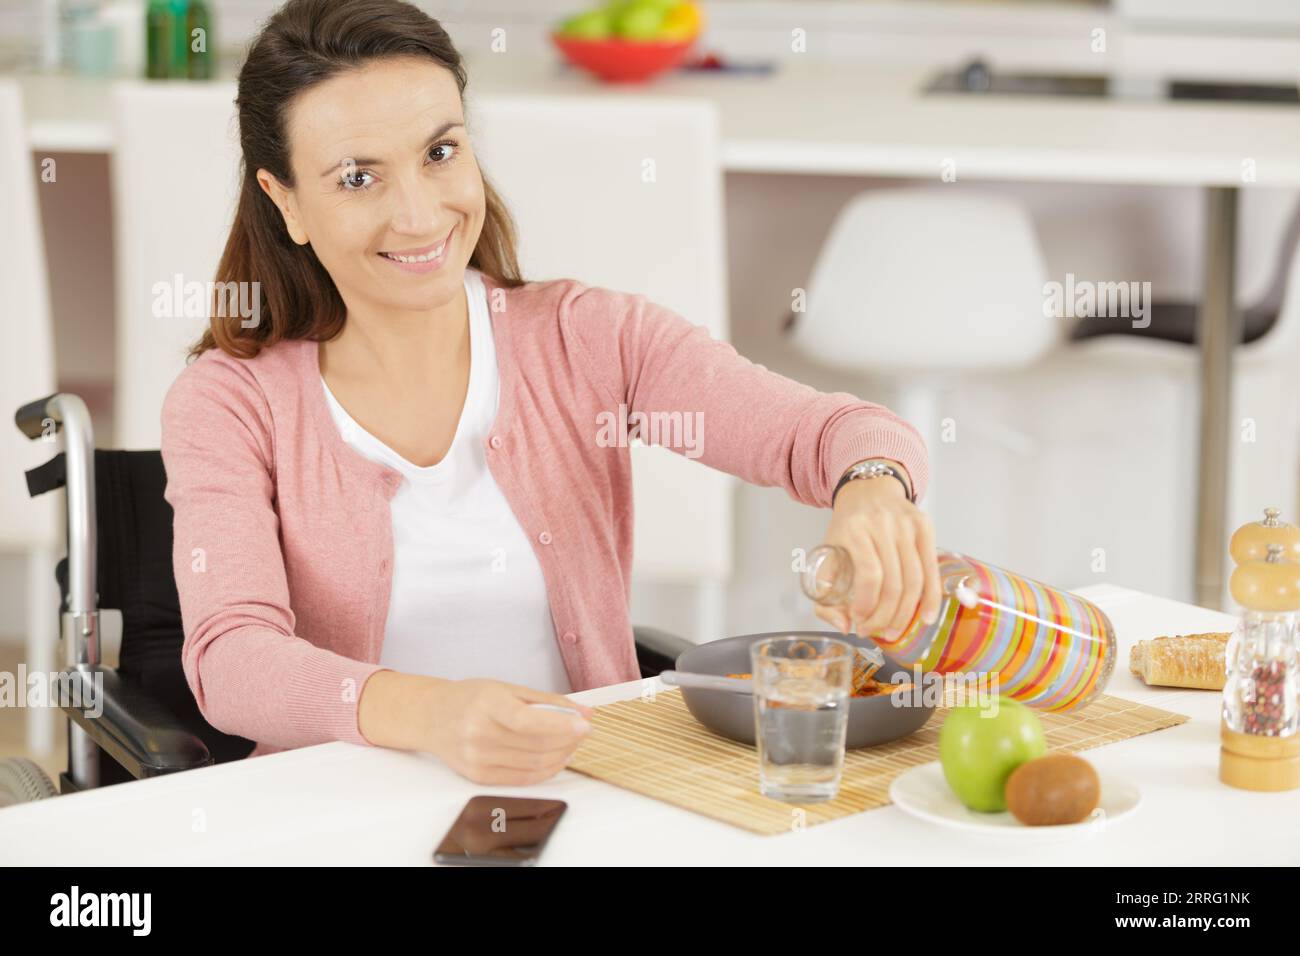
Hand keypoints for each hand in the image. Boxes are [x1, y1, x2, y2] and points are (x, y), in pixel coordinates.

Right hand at [361, 672, 594, 785]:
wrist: (432, 717)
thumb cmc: (470, 698)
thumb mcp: (506, 688)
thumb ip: (547, 701)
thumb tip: (585, 713)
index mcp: (486, 704)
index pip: (528, 721)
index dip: (561, 726)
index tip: (585, 725)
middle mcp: (478, 734)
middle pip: (536, 745)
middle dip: (568, 740)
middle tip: (583, 731)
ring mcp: (478, 759)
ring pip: (534, 764)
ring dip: (562, 755)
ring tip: (572, 743)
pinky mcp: (480, 777)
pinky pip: (523, 778)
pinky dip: (546, 770)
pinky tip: (556, 758)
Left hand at [813, 472, 940, 639]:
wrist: (869, 491)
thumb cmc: (847, 529)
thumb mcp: (826, 554)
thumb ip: (825, 594)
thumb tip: (844, 626)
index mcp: (853, 529)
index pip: (868, 574)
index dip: (866, 604)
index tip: (858, 621)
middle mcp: (882, 524)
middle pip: (892, 582)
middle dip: (884, 616)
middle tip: (875, 632)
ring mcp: (906, 525)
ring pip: (914, 580)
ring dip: (905, 613)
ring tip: (894, 630)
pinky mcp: (925, 527)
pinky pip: (931, 570)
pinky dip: (931, 598)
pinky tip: (926, 617)